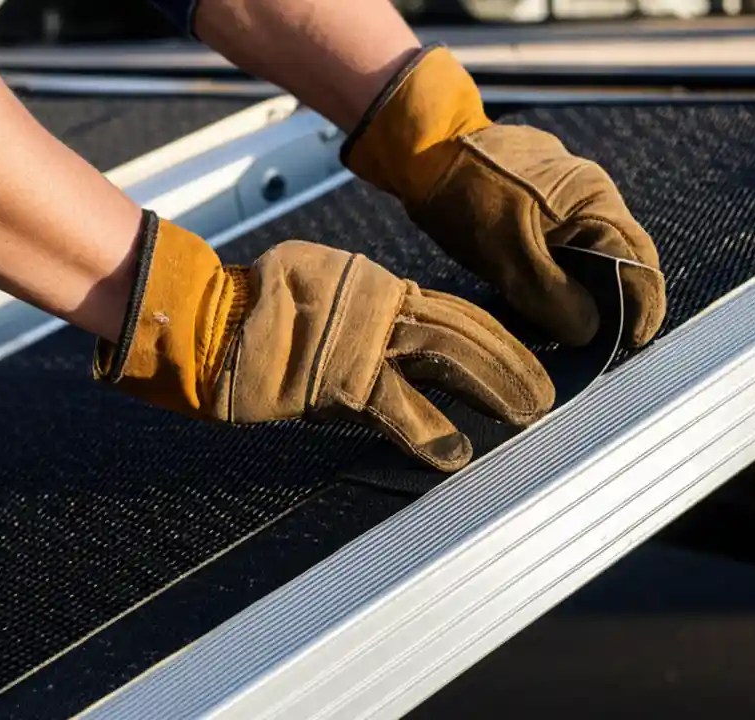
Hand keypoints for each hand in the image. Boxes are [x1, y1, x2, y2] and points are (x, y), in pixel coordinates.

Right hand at [93, 211, 554, 471]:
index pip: (455, 313)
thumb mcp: (324, 297)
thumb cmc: (257, 313)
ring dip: (494, 385)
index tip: (530, 355)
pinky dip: (430, 431)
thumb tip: (398, 346)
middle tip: (546, 393)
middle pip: (464, 332)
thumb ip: (367, 318)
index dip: (498, 337)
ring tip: (529, 413)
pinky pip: (397, 406)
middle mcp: (382, 306)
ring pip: (448, 356)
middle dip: (510, 361)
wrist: (207, 319)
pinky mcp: (340, 374)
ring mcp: (364, 338)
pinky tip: (457, 454)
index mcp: (380, 290)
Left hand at [341, 45, 665, 347]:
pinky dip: (564, 271)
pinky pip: (569, 241)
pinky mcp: (546, 197)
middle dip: (615, 303)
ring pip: (593, 252)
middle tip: (600, 343)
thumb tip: (589, 333)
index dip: (642, 307)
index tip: (632, 344)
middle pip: (621, 258)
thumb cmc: (466, 196)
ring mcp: (570, 192)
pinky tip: (544, 295)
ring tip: (571, 326)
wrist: (425, 146)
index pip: (639, 261)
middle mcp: (593, 193)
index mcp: (595, 200)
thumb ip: (553, 296)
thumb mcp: (507, 255)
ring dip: (586, 290)